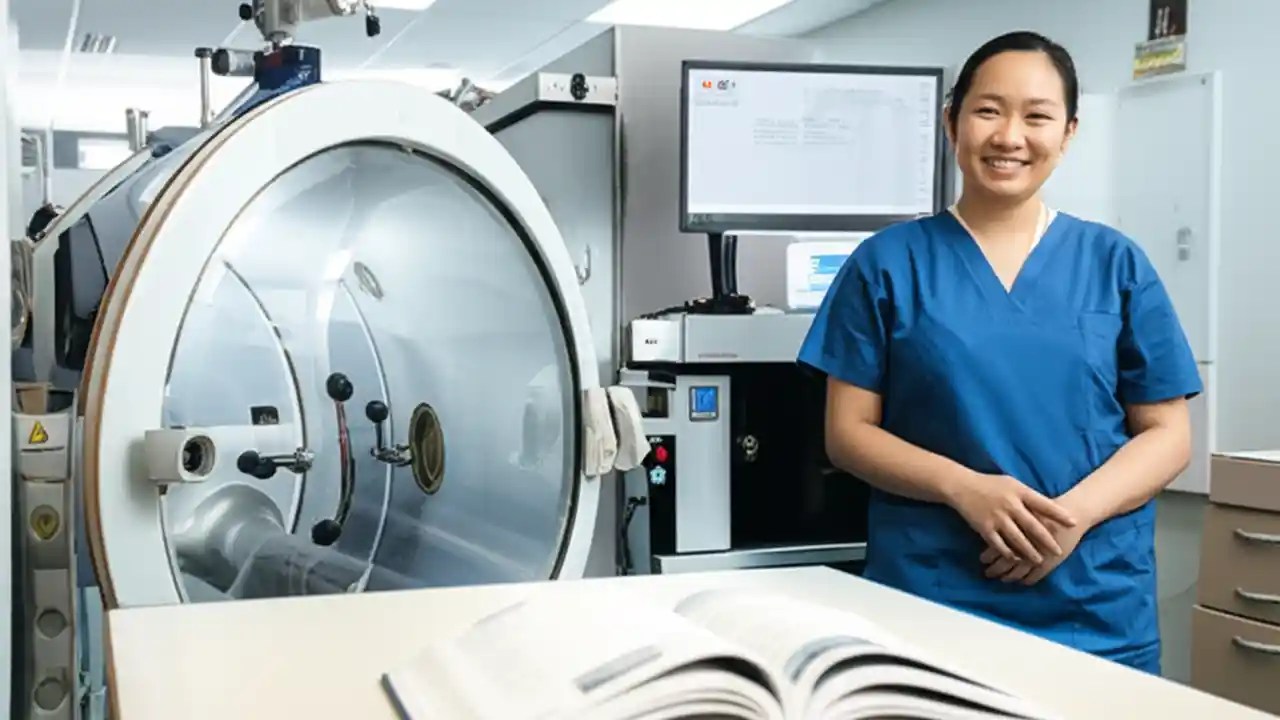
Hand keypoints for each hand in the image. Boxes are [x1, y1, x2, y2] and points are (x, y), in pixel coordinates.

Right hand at [948, 472, 1077, 564]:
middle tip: (1059, 551)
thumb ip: (1028, 497)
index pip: (1043, 504)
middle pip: (1033, 526)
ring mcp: (997, 517)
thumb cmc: (991, 484)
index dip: (1059, 514)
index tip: (1073, 523)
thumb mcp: (1012, 484)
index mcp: (1019, 492)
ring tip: (1039, 560)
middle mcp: (1010, 505)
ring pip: (1018, 539)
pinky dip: (1008, 552)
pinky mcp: (984, 527)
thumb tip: (1047, 509)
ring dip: (1030, 552)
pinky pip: (999, 544)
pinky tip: (1015, 558)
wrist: (962, 486)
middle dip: (1047, 540)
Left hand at [981, 513, 1087, 584]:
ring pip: (1018, 571)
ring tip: (1003, 579)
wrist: (1071, 513)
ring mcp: (1036, 555)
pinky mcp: (1049, 563)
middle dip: (995, 569)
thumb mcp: (1023, 509)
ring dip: (1009, 577)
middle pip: (1005, 561)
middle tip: (988, 574)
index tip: (982, 560)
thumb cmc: (1045, 509)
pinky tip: (1022, 581)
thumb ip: (1007, 518)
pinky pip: (1034, 577)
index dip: (988, 556)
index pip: (996, 547)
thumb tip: (989, 524)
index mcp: (1014, 531)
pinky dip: (1026, 580)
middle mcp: (1023, 545)